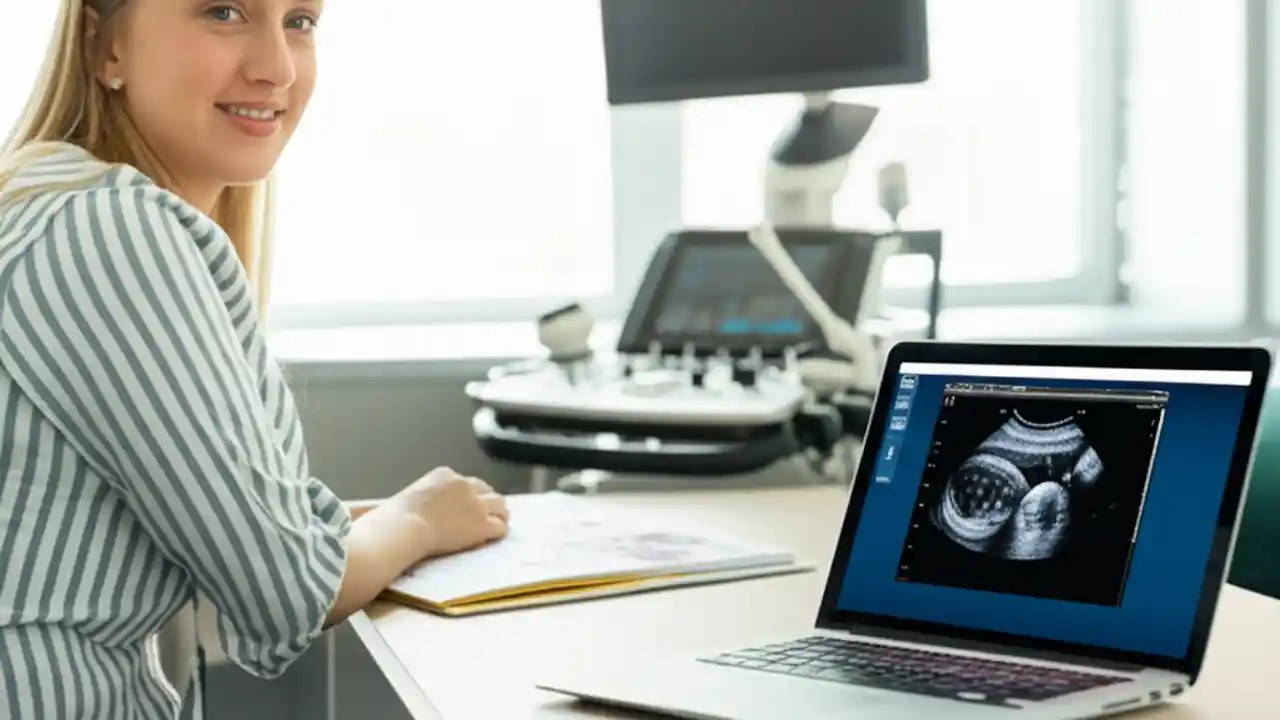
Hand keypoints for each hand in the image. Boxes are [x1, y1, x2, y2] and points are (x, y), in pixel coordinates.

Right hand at [389, 467, 509, 559]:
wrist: (403, 528)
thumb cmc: (396, 517)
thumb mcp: (411, 495)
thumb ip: (427, 497)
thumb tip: (426, 510)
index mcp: (445, 474)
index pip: (465, 482)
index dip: (467, 495)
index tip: (464, 506)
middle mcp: (464, 484)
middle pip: (485, 489)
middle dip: (485, 500)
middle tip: (485, 513)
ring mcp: (475, 504)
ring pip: (499, 504)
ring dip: (499, 513)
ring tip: (498, 522)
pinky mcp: (481, 524)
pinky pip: (500, 526)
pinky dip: (498, 531)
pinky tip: (493, 537)